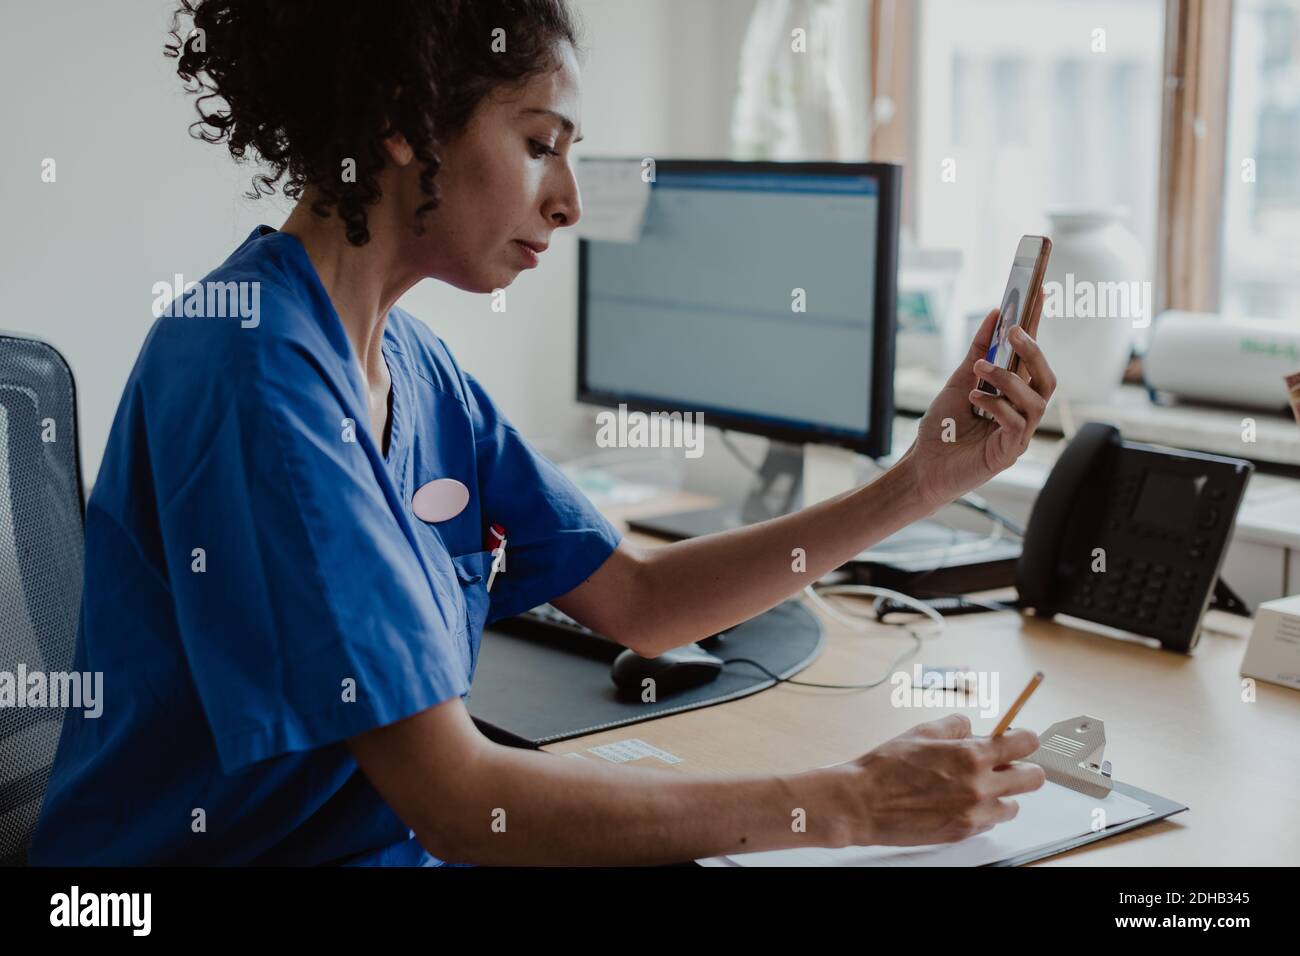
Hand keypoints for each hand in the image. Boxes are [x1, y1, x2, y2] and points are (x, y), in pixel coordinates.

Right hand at [827, 714, 1045, 847]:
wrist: (862, 803)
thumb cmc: (886, 767)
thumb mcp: (921, 732)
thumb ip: (955, 726)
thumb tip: (971, 726)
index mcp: (971, 755)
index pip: (1025, 743)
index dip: (1023, 739)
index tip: (1017, 740)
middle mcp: (979, 786)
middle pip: (1033, 779)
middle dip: (1021, 768)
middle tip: (1003, 765)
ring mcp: (974, 813)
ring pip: (1013, 805)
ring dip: (1000, 794)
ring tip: (974, 788)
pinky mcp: (963, 833)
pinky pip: (989, 822)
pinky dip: (981, 813)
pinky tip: (957, 803)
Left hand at [902, 303, 1056, 508]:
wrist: (923, 465)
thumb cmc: (942, 428)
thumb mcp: (959, 381)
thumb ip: (978, 352)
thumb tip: (994, 315)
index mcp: (1013, 395)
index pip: (1032, 358)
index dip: (1038, 328)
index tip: (1040, 295)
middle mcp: (1022, 413)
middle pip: (1047, 378)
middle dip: (1033, 352)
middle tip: (1013, 332)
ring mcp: (1019, 434)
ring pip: (1035, 401)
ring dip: (1008, 378)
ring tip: (980, 369)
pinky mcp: (1008, 453)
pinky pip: (1017, 424)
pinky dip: (997, 405)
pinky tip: (975, 399)